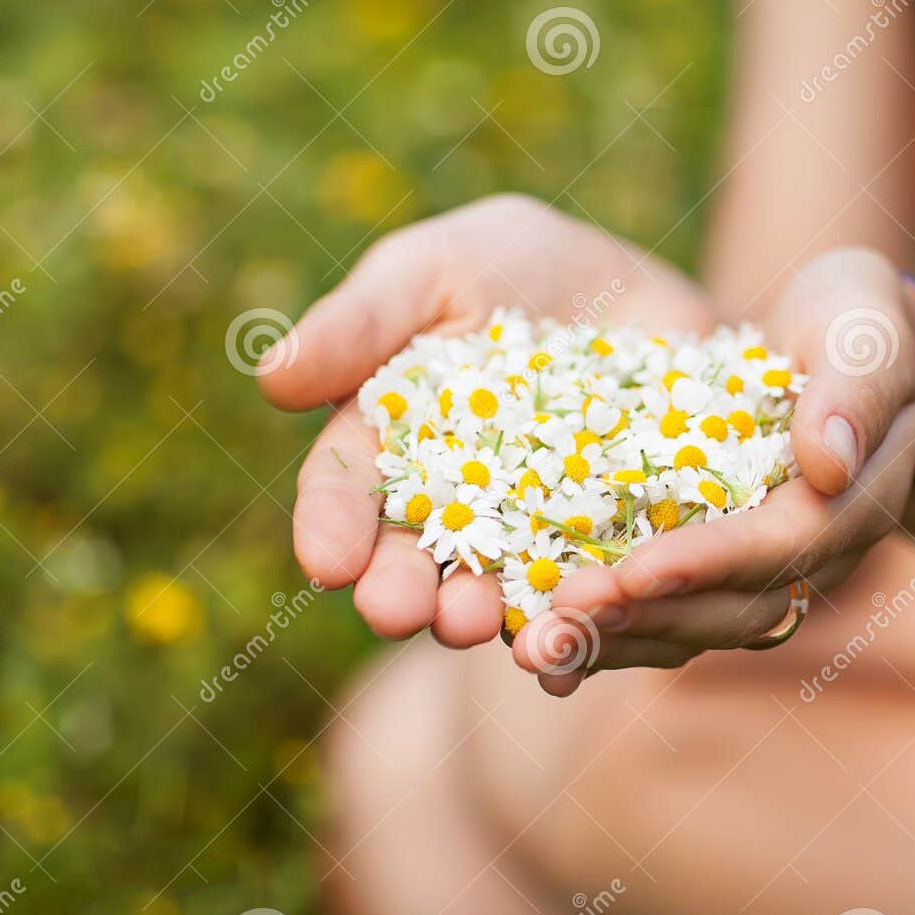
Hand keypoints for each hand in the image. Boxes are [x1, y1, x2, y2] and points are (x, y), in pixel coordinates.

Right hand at [261, 194, 715, 647]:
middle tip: (395, 612)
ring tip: (473, 625)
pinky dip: (576, 626)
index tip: (325, 560)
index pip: (346, 493)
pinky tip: (568, 646)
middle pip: (414, 558)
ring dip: (478, 616)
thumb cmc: (517, 267)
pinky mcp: (607, 548)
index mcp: (389, 443)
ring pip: (496, 591)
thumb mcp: (441, 269)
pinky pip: (587, 597)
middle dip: (399, 589)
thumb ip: (364, 321)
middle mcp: (451, 506)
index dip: (331, 527)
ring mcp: (528, 535)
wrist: (640, 290)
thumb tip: (274, 378)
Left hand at [518, 247, 914, 694]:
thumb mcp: (864, 330)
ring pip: (692, 628)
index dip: (712, 561)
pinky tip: (535, 644)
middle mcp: (812, 557)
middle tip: (565, 614)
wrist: (845, 341)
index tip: (636, 570)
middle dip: (648, 616)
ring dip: (615, 642)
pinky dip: (605, 635)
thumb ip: (853, 390)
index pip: (785, 545)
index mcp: (854, 503)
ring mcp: (761, 571)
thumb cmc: (856, 322)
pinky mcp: (715, 570)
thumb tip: (828, 464)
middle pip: (733, 609)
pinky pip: (662, 615)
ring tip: (537, 646)